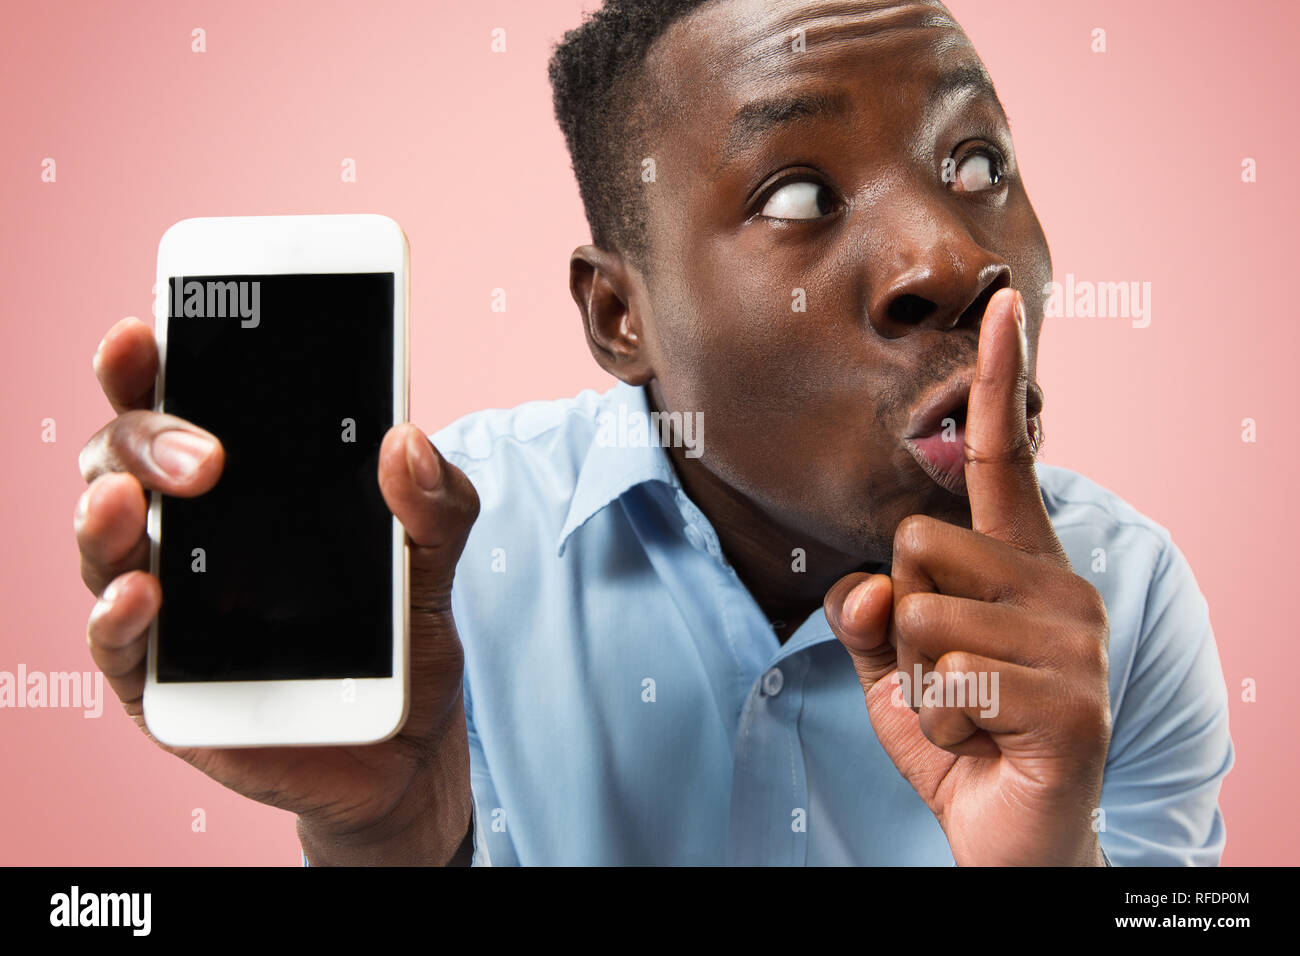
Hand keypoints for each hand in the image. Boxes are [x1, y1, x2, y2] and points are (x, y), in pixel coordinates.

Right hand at [75, 316, 480, 863]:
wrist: (408, 733)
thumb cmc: (403, 627)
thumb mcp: (435, 552)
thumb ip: (435, 499)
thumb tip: (406, 441)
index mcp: (242, 485)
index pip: (177, 407)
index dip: (147, 366)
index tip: (144, 329)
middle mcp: (190, 534)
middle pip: (125, 462)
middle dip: (147, 440)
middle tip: (203, 456)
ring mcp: (168, 608)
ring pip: (104, 545)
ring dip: (106, 517)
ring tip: (129, 500)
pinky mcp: (164, 684)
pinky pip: (117, 646)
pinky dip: (116, 617)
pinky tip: (144, 593)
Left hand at [824, 288, 1110, 865]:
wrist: (1008, 836)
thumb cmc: (956, 735)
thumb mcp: (890, 667)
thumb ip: (868, 612)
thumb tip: (873, 583)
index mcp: (1019, 566)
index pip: (1004, 462)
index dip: (998, 386)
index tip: (998, 307)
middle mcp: (1059, 588)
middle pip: (918, 543)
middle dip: (900, 619)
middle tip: (944, 673)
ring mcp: (1073, 643)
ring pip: (922, 615)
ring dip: (916, 683)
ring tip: (965, 714)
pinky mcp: (1072, 702)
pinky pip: (947, 680)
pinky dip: (937, 725)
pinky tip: (979, 744)